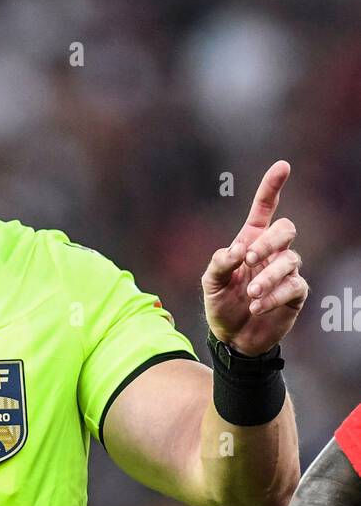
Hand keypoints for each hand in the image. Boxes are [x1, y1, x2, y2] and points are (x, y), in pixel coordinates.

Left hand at [202, 160, 307, 355]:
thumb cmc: (221, 305)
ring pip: (290, 260)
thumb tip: (238, 249)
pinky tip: (257, 306)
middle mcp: (272, 252)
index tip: (283, 166)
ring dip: (268, 276)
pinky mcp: (295, 294)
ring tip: (250, 294)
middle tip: (249, 258)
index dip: (272, 187)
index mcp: (251, 241)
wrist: (232, 339)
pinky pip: (293, 286)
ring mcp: (286, 272)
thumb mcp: (210, 283)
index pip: (265, 208)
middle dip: (269, 241)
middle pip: (286, 229)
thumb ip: (219, 262)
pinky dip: (274, 296)